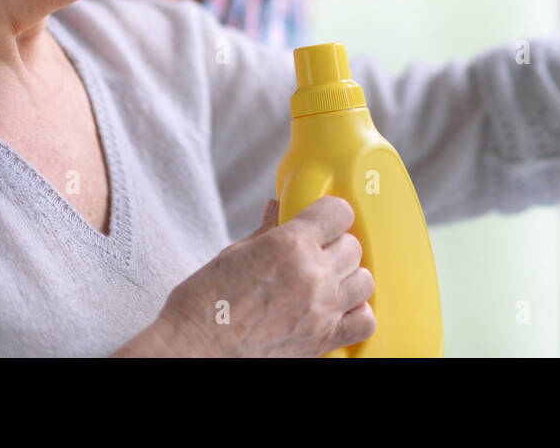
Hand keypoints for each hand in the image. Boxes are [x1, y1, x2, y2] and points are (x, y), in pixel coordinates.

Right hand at [150, 196, 374, 356]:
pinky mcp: (323, 340)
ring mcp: (322, 310)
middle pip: (353, 246)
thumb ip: (267, 230)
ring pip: (364, 280)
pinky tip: (336, 309)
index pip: (338, 212)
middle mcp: (313, 275)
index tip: (321, 220)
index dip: (329, 213)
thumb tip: (278, 209)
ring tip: (326, 281)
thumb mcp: (234, 253)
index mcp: (290, 245)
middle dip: (335, 245)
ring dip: (347, 277)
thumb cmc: (204, 304)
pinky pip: (365, 321)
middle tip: (314, 252)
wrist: (195, 351)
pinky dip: (356, 313)